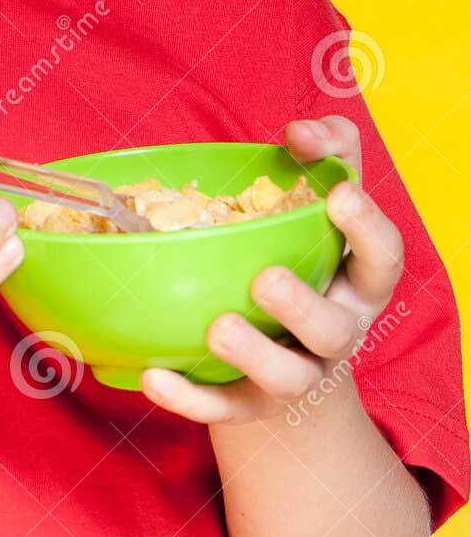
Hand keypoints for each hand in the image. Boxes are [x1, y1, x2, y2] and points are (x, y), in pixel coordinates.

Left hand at [139, 114, 404, 423]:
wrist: (285, 351)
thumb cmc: (303, 255)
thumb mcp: (323, 202)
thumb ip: (326, 152)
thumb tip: (302, 129)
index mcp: (357, 282)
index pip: (382, 258)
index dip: (367, 227)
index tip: (339, 192)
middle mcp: (334, 332)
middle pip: (332, 330)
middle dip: (302, 306)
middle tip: (266, 279)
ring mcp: (295, 373)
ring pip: (286, 377)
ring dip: (253, 353)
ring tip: (218, 326)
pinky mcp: (249, 405)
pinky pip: (222, 407)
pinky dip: (189, 396)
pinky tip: (155, 375)